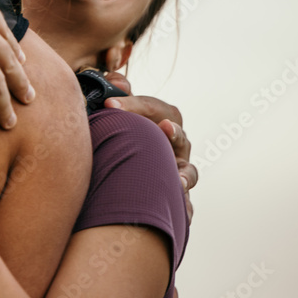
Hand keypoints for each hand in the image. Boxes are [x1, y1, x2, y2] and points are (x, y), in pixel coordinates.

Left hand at [102, 72, 196, 222]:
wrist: (119, 174)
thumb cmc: (119, 137)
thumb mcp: (116, 114)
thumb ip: (117, 92)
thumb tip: (117, 81)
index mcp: (160, 122)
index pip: (154, 108)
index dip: (135, 104)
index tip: (108, 105)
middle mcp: (174, 146)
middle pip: (179, 136)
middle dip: (173, 131)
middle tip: (164, 127)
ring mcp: (178, 172)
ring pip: (189, 172)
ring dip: (185, 174)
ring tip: (179, 179)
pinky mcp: (177, 197)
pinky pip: (186, 206)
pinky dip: (186, 210)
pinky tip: (183, 216)